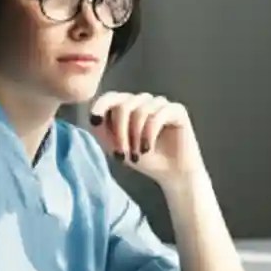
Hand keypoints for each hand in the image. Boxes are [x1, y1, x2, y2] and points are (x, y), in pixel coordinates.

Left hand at [88, 92, 205, 186]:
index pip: (111, 97)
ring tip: (136, 155)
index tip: (94, 121)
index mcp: (128, 105)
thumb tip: (93, 118)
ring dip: (134, 136)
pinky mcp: (177, 110)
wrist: (172, 173)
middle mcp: (144, 101)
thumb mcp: (117, 147)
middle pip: (124, 105)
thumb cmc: (145, 160)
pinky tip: (147, 149)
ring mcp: (161, 104)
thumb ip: (103, 132)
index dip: (100, 106)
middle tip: (121, 155)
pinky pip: (157, 116)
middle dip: (119, 132)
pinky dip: (148, 134)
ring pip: (140, 111)